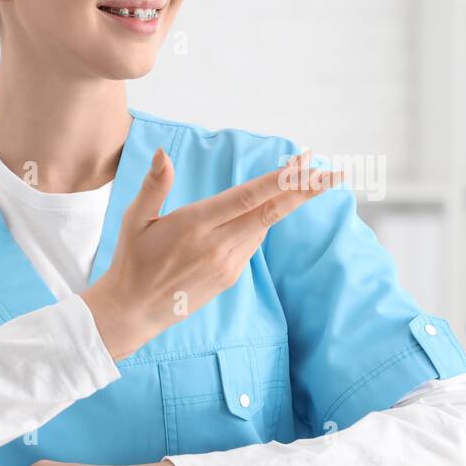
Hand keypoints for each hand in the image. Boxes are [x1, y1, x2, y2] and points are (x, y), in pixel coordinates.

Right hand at [81, 146, 342, 360]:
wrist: (133, 312)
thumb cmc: (132, 261)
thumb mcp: (135, 219)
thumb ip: (155, 185)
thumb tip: (165, 153)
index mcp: (194, 225)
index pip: (247, 197)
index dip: (280, 180)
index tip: (305, 164)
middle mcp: (216, 245)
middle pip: (271, 213)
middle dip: (304, 192)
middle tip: (333, 175)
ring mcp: (226, 264)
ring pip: (262, 227)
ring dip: (284, 205)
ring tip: (301, 181)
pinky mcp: (230, 277)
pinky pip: (250, 243)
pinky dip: (258, 224)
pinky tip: (257, 213)